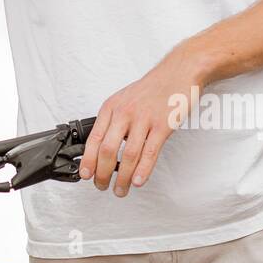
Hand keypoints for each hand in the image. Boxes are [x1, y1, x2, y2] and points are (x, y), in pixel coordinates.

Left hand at [80, 50, 204, 195]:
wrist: (178, 73)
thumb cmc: (151, 89)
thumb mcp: (123, 99)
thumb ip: (113, 121)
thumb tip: (100, 147)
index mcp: (111, 107)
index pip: (94, 138)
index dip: (87, 159)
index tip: (85, 175)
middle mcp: (124, 113)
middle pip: (107, 150)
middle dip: (102, 173)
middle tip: (101, 186)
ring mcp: (144, 119)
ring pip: (128, 155)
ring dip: (122, 177)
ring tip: (120, 190)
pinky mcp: (163, 125)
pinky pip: (150, 152)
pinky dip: (142, 170)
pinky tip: (137, 181)